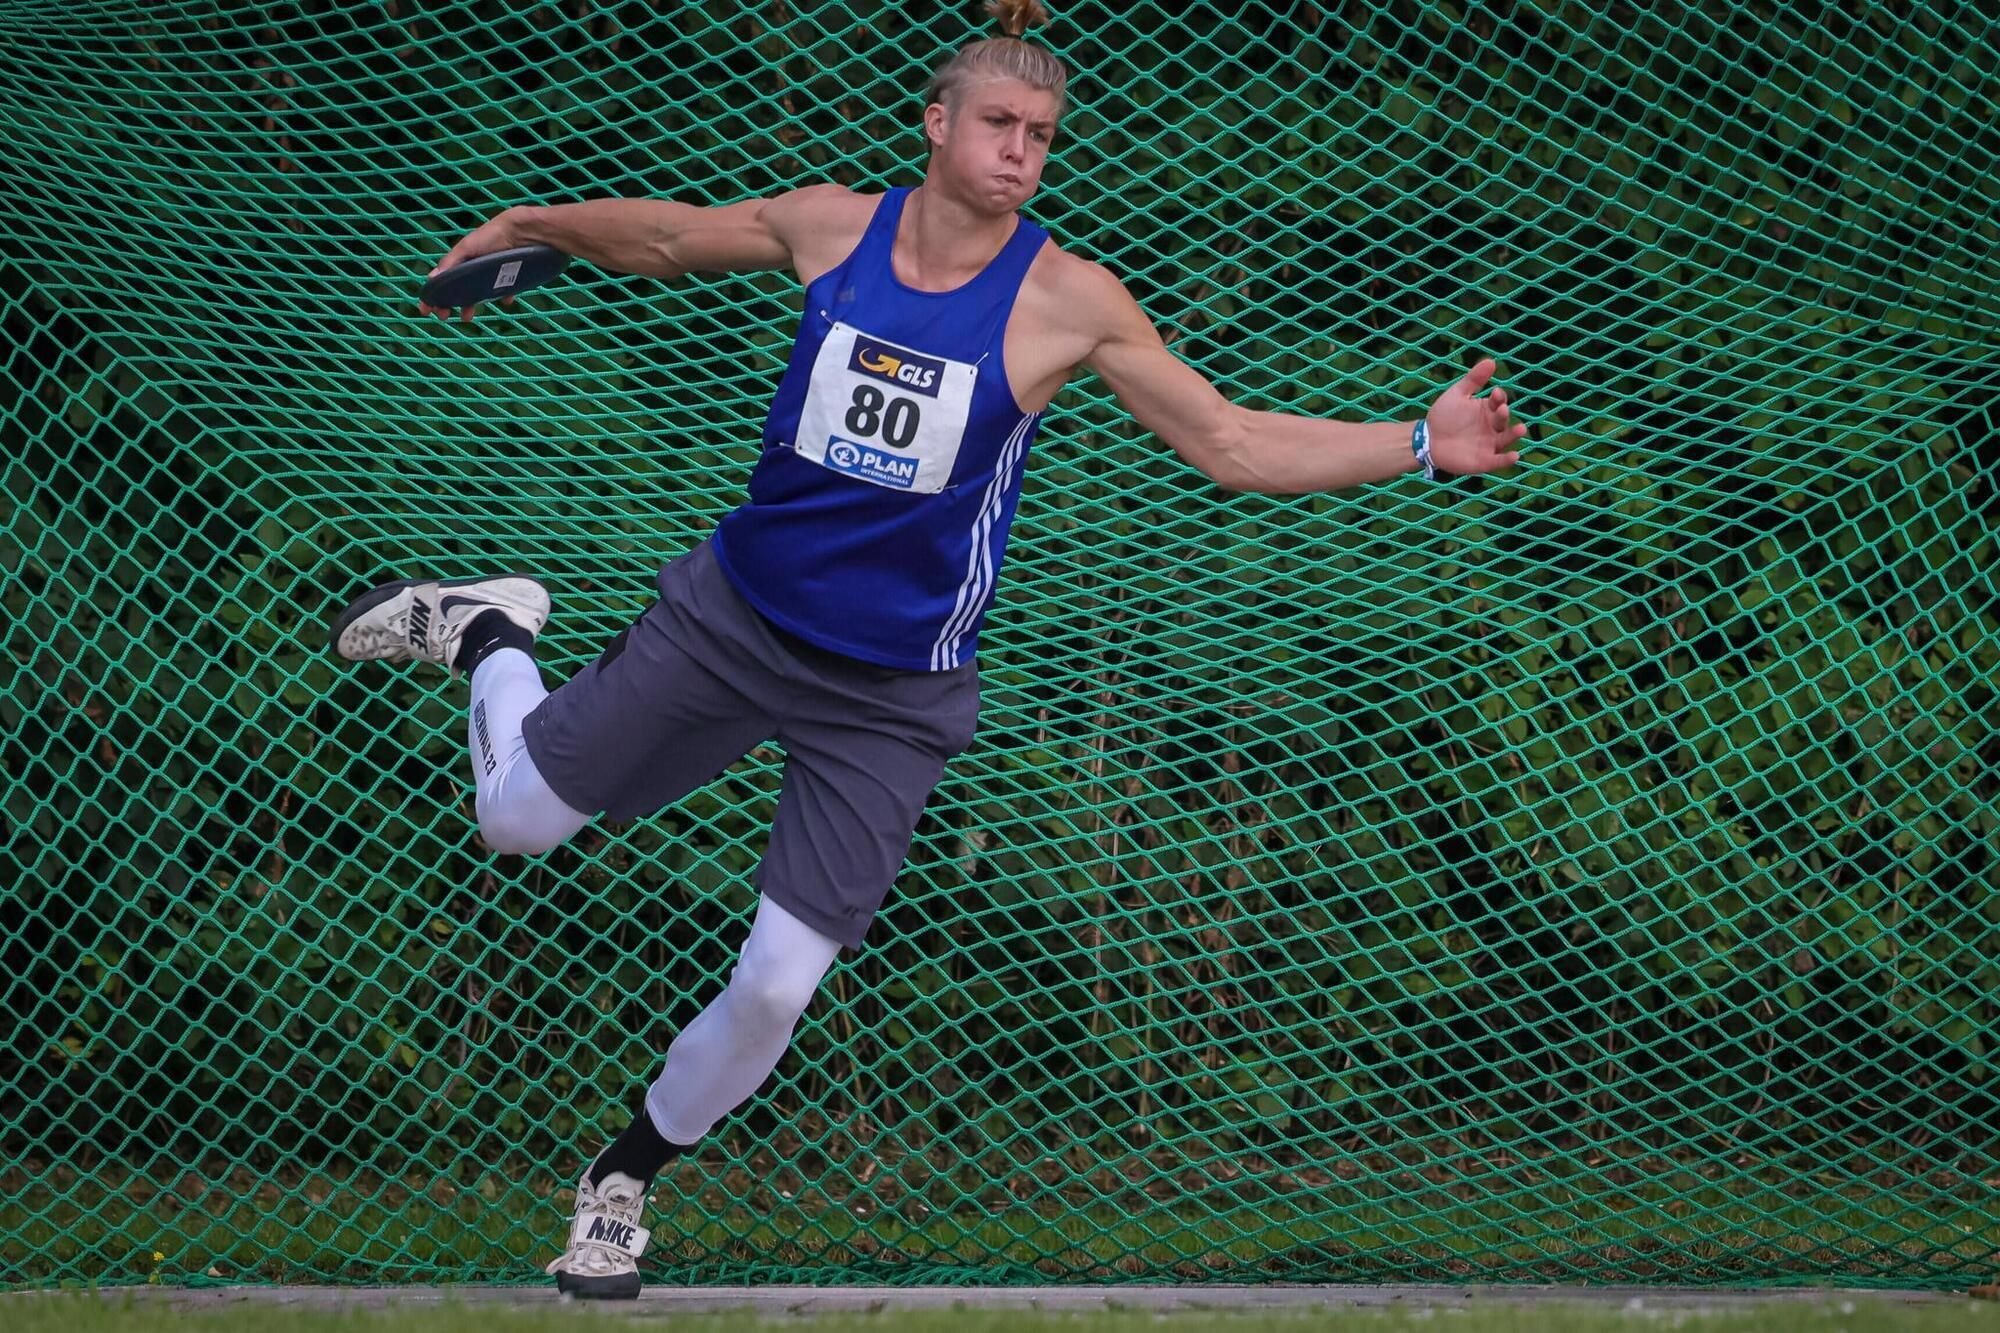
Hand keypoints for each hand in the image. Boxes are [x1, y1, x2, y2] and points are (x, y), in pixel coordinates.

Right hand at [418, 207, 522, 320]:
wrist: (522, 232)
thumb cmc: (491, 235)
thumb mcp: (467, 248)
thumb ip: (451, 262)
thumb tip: (432, 278)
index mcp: (461, 260)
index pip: (443, 280)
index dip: (433, 294)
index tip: (426, 310)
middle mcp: (474, 268)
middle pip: (458, 289)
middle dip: (449, 303)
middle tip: (445, 316)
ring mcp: (491, 273)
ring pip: (477, 293)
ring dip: (470, 305)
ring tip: (467, 316)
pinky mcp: (510, 278)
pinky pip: (504, 291)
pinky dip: (503, 297)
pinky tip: (506, 301)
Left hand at [1423, 358, 1526, 475]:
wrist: (1427, 439)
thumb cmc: (1443, 416)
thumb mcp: (1457, 395)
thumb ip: (1473, 380)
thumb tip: (1491, 360)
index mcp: (1487, 410)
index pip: (1498, 402)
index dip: (1499, 398)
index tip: (1494, 393)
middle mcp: (1492, 427)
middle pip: (1503, 420)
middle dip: (1504, 414)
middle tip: (1501, 409)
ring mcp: (1489, 444)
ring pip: (1506, 439)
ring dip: (1514, 434)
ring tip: (1521, 429)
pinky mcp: (1484, 461)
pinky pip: (1498, 461)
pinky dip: (1507, 459)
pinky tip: (1514, 455)